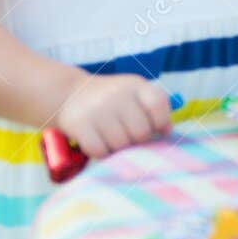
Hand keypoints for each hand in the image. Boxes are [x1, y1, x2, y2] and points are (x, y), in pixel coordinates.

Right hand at [50, 74, 172, 159]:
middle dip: (138, 140)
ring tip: (113, 138)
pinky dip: (103, 153)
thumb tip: (167, 131)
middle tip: (129, 136)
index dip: (161, 122)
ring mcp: (97, 109)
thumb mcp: (134, 93)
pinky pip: (100, 151)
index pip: (157, 105)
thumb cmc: (111, 99)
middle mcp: (117, 94)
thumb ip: (154, 108)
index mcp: (135, 85)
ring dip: (119, 148)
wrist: (70, 93)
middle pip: (141, 132)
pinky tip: (101, 143)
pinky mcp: (79, 124)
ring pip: (121, 145)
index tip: (156, 129)